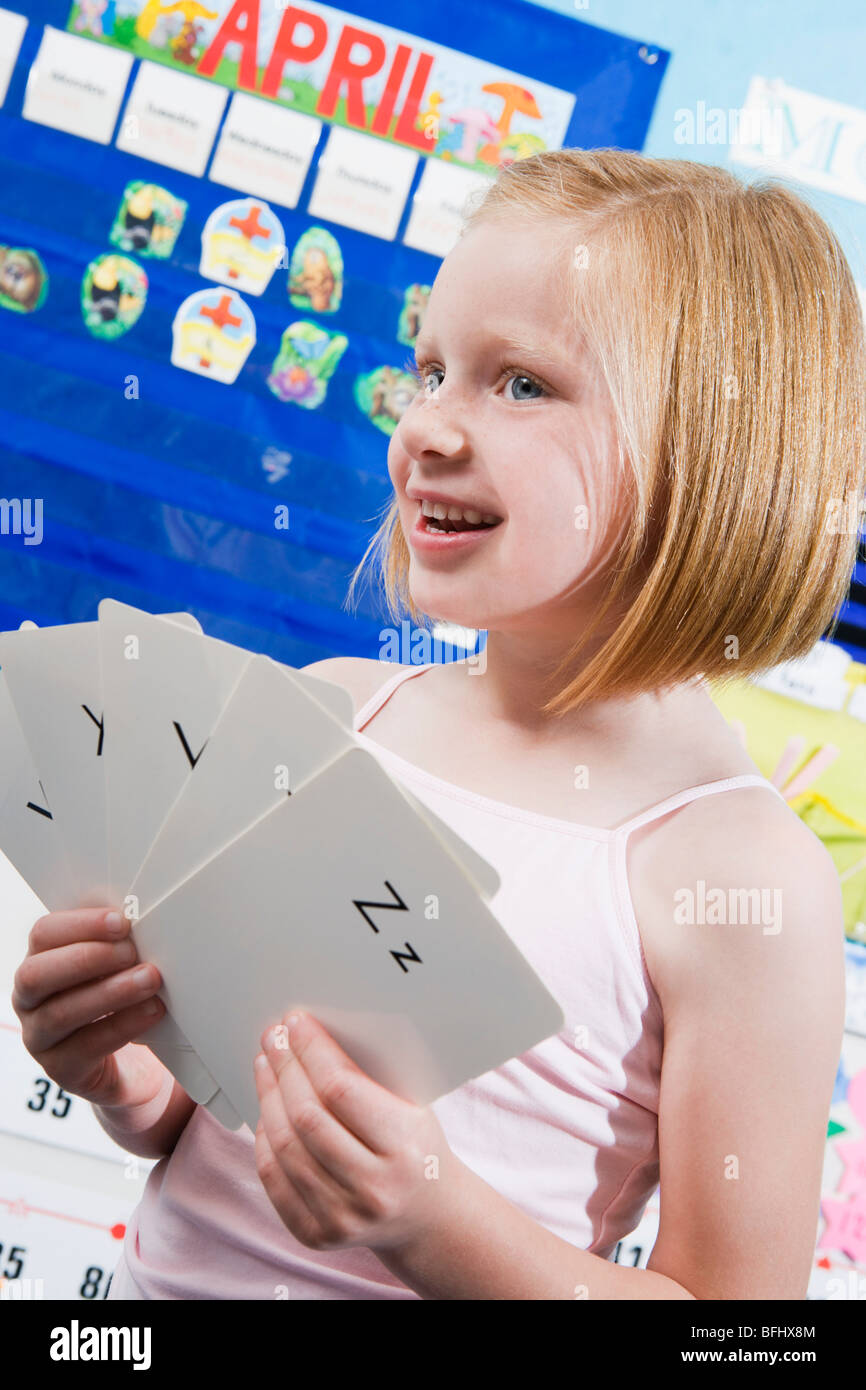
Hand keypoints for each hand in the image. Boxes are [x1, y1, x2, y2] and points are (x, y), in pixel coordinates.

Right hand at [11, 907, 169, 1109]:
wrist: (130, 1062)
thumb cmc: (120, 1000)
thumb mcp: (115, 966)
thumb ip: (118, 943)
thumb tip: (148, 920)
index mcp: (39, 961)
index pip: (43, 934)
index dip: (80, 925)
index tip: (121, 921)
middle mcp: (29, 1000)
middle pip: (37, 974)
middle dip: (88, 958)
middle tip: (132, 952)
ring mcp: (40, 1037)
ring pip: (61, 1013)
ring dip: (111, 992)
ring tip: (150, 980)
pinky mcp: (61, 1069)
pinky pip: (85, 1047)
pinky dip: (122, 1025)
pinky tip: (151, 1011)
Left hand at [253, 1010, 462, 1253]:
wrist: (426, 1215)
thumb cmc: (415, 1146)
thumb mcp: (412, 1107)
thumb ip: (368, 1078)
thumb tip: (312, 1034)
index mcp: (404, 1147)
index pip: (341, 1089)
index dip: (312, 1051)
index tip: (296, 1022)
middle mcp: (374, 1187)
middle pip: (306, 1116)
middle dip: (284, 1068)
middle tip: (274, 1037)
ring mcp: (343, 1216)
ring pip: (284, 1146)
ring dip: (268, 1097)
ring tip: (266, 1066)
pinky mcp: (316, 1234)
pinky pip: (274, 1178)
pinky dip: (264, 1138)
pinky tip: (267, 1110)